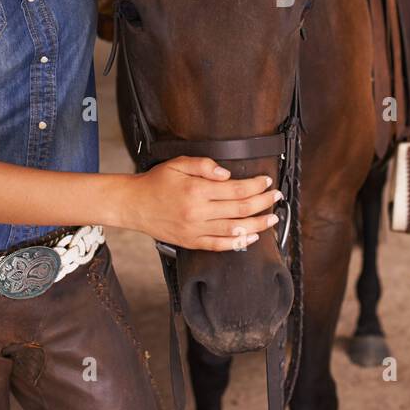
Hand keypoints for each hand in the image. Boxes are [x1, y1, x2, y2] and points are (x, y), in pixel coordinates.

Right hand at [122, 156, 281, 251]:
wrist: (134, 204)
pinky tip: (251, 237)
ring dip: (257, 224)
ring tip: (272, 219)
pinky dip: (237, 243)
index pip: (236, 189)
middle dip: (262, 202)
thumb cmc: (156, 182)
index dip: (256, 185)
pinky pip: (219, 245)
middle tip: (276, 197)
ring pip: (234, 229)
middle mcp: (198, 211)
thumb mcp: (178, 163)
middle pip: (240, 208)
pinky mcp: (191, 242)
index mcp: (196, 190)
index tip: (267, 181)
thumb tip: (227, 174)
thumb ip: (204, 165)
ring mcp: (195, 229)